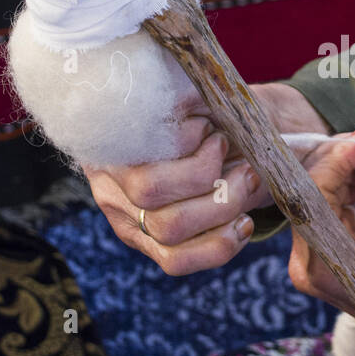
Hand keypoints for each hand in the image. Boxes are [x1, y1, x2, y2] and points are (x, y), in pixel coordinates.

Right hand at [85, 82, 332, 274]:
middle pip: (150, 193)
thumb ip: (184, 99)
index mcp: (109, 139)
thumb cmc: (199, 108)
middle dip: (208, 177)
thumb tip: (187, 110)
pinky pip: (178, 262)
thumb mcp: (191, 93)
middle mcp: (108, 183)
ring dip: (222, 208)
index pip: (136, 147)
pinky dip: (220, 246)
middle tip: (240, 161)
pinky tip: (243, 223)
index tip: (213, 129)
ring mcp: (126, 220)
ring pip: (169, 233)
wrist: (215, 131)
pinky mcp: (148, 246)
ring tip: (247, 183)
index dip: (184, 147)